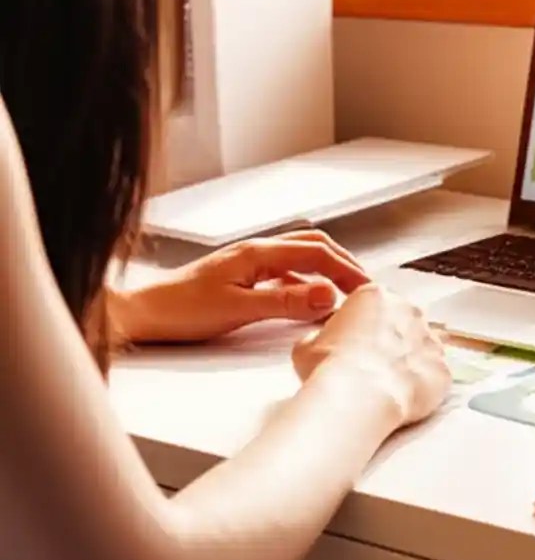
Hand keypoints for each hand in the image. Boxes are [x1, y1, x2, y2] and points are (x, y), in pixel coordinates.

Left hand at [110, 231, 370, 343]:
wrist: (141, 314)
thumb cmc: (180, 310)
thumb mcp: (238, 309)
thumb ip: (286, 301)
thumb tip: (328, 293)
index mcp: (257, 252)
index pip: (316, 252)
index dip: (346, 269)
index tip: (367, 288)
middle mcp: (255, 251)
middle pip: (313, 246)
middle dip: (343, 263)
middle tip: (365, 286)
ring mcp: (248, 263)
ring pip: (300, 257)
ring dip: (326, 269)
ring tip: (344, 289)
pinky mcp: (242, 278)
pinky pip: (285, 272)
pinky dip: (306, 281)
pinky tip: (308, 299)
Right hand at [292, 285, 450, 425]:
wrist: (360, 395)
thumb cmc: (331, 366)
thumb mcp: (307, 345)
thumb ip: (320, 337)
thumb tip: (321, 344)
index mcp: (374, 295)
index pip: (372, 304)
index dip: (361, 326)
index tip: (353, 344)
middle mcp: (408, 310)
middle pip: (402, 321)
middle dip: (390, 340)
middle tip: (371, 364)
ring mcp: (431, 338)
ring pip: (422, 346)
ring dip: (410, 360)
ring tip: (388, 383)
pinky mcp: (444, 367)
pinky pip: (435, 373)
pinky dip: (424, 383)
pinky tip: (406, 396)